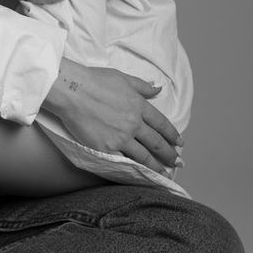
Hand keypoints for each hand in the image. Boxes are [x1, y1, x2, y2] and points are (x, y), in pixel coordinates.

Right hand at [43, 57, 182, 172]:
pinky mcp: (107, 148)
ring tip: (165, 174)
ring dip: (157, 166)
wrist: (72, 90)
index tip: (179, 142)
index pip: (161, 123)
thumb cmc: (94, 80)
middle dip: (170, 154)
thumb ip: (142, 86)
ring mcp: (121, 138)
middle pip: (157, 142)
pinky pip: (125, 162)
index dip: (173, 134)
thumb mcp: (122, 77)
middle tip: (179, 162)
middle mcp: (133, 123)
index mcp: (139, 105)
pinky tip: (141, 175)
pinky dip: (135, 170)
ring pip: (144, 156)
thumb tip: (158, 88)